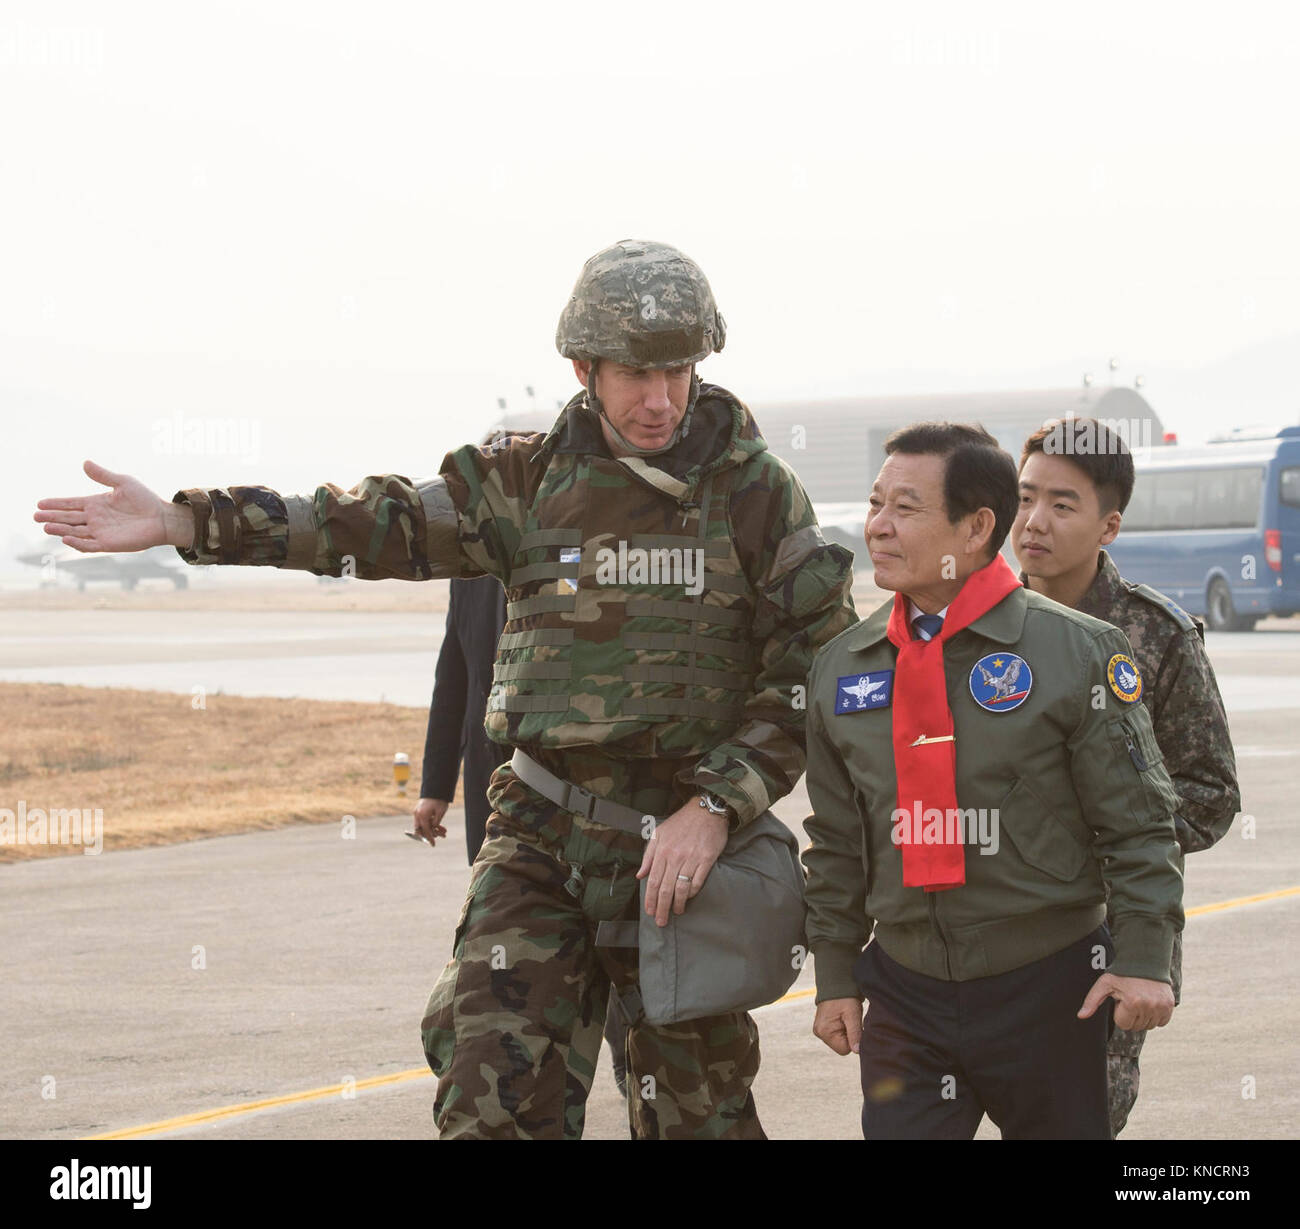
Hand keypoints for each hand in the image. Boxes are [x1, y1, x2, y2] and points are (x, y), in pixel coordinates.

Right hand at [34, 460, 190, 551]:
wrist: (163, 518)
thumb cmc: (145, 500)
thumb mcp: (123, 483)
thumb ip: (103, 475)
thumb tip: (85, 463)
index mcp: (96, 504)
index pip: (71, 504)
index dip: (56, 504)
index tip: (40, 503)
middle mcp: (95, 519)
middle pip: (68, 519)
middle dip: (52, 517)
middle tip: (36, 516)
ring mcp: (101, 532)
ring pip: (75, 532)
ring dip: (60, 530)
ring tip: (46, 526)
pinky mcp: (109, 544)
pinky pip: (89, 545)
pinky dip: (77, 543)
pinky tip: (66, 538)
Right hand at [413, 797, 448, 846]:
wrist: (436, 788)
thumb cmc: (439, 800)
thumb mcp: (440, 812)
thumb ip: (436, 823)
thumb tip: (433, 830)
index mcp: (422, 816)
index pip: (425, 831)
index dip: (430, 838)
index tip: (433, 845)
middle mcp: (417, 815)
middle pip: (421, 830)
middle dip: (432, 834)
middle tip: (443, 835)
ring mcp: (418, 813)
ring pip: (423, 826)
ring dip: (433, 829)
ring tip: (444, 831)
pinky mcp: (420, 811)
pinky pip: (424, 821)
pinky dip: (431, 824)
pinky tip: (440, 826)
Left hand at [635, 796, 728, 926]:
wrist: (706, 810)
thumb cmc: (681, 822)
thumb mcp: (659, 833)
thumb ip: (648, 855)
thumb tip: (640, 875)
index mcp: (662, 850)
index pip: (654, 881)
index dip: (651, 899)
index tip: (650, 912)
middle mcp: (675, 856)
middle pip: (666, 888)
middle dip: (662, 908)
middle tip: (661, 921)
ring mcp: (691, 858)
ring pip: (681, 888)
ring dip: (678, 904)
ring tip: (676, 912)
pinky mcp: (707, 859)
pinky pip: (698, 881)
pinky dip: (692, 892)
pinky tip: (688, 897)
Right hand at [813, 998, 863, 1054]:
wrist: (835, 984)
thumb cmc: (844, 998)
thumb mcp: (852, 1015)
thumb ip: (855, 1034)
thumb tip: (857, 1051)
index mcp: (825, 1031)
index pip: (844, 1050)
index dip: (853, 1040)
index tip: (853, 1025)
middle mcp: (819, 1032)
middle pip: (840, 1046)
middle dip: (848, 1036)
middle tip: (849, 1020)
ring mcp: (819, 1030)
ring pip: (838, 1041)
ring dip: (845, 1032)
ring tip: (845, 1018)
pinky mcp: (821, 1027)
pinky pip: (834, 1035)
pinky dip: (840, 1029)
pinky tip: (840, 1018)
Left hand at [1078, 973, 1174, 1030]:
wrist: (1145, 960)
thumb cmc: (1122, 972)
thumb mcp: (1104, 984)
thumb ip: (1091, 1001)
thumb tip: (1080, 1016)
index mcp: (1132, 1002)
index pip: (1124, 1025)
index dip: (1120, 1012)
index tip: (1121, 999)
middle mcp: (1148, 1006)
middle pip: (1137, 1027)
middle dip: (1131, 1015)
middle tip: (1130, 998)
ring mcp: (1161, 1006)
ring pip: (1149, 1025)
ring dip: (1143, 1016)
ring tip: (1139, 999)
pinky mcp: (1170, 1005)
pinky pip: (1162, 1022)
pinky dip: (1156, 1016)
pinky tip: (1150, 1002)